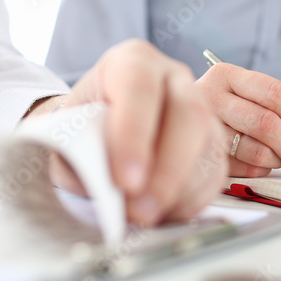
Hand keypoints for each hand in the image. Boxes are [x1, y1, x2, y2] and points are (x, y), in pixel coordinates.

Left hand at [27, 40, 226, 226]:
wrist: (95, 133)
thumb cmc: (80, 129)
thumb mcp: (66, 136)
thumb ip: (79, 153)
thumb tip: (102, 183)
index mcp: (131, 62)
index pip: (139, 88)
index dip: (133, 134)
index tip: (124, 180)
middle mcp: (173, 78)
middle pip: (188, 114)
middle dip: (165, 170)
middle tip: (139, 209)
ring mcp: (200, 107)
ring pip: (208, 146)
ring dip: (178, 191)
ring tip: (144, 217)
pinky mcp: (213, 142)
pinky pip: (214, 172)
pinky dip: (191, 201)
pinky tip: (162, 213)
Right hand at [195, 63, 280, 177]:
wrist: (173, 118)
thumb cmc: (224, 108)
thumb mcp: (245, 95)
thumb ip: (279, 109)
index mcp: (225, 75)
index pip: (274, 93)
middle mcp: (209, 97)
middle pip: (266, 123)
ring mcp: (202, 127)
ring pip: (256, 150)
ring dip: (277, 160)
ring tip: (279, 159)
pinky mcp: (201, 155)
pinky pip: (244, 168)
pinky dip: (260, 169)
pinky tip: (259, 164)